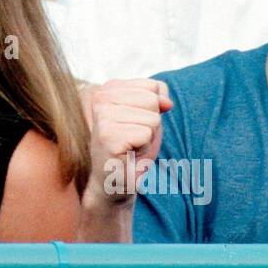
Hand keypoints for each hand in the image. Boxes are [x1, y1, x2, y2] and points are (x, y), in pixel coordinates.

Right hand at [80, 78, 170, 207]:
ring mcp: (102, 117)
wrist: (115, 180)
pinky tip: (128, 155)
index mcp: (108, 89)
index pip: (153, 86)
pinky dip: (143, 149)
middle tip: (133, 139)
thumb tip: (167, 102)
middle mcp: (100, 99)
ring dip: (147, 138)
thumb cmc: (132, 147)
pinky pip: (146, 134)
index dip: (152, 109)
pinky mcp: (108, 137)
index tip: (135, 124)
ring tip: (130, 147)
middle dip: (150, 124)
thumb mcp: (148, 116)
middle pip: (152, 101)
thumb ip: (158, 99)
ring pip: (151, 118)